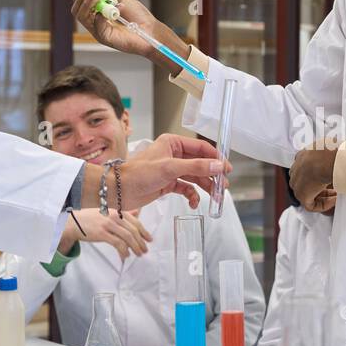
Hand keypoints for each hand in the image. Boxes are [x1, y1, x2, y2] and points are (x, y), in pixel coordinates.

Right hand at [62, 207, 151, 259]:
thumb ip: (123, 214)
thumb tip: (137, 213)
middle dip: (141, 242)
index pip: (136, 222)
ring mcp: (108, 224)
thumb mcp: (108, 213)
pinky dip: (123, 251)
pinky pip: (117, 243)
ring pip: (127, 237)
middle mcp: (115, 216)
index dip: (144, 232)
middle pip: (133, 231)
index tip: (149, 239)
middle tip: (145, 250)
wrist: (73, 222)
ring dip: (135, 247)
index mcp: (118, 212)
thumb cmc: (91, 218)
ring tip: (138, 254)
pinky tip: (125, 255)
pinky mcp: (102, 233)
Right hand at [71, 0, 190, 73]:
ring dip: (87, 4)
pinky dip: (99, 17)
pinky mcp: (104, 38)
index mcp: (99, 13)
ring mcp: (99, 31)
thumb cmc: (139, 17)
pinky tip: (109, 12)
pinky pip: (95, 26)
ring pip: (82, 17)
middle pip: (78, 11)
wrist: (151, 30)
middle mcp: (96, 22)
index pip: (81, 5)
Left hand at [82, 133, 228, 210]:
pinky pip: (186, 188)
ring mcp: (171, 170)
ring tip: (215, 197)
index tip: (227, 169)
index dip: (215, 158)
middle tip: (223, 187)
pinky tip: (194, 202)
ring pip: (195, 177)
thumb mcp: (170, 168)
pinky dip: (192, 195)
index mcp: (173, 143)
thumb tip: (218, 166)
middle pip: (200, 164)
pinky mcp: (168, 183)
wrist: (119, 190)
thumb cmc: (138, 173)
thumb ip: (196, 167)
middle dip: (212, 176)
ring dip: (205, 187)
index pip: (201, 148)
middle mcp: (174, 155)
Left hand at [290, 147, 338, 213]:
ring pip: (308, 194)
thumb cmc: (330, 151)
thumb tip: (339, 149)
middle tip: (334, 189)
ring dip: (323, 196)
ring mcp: (297, 184)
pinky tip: (334, 200)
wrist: (326, 159)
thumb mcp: (330, 146)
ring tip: (337, 196)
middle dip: (320, 187)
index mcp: (302, 156)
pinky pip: (311, 205)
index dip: (318, 175)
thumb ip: (330, 150)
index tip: (330, 177)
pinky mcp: (301, 195)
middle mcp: (296, 170)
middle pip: (305, 182)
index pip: (305, 168)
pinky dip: (323, 205)